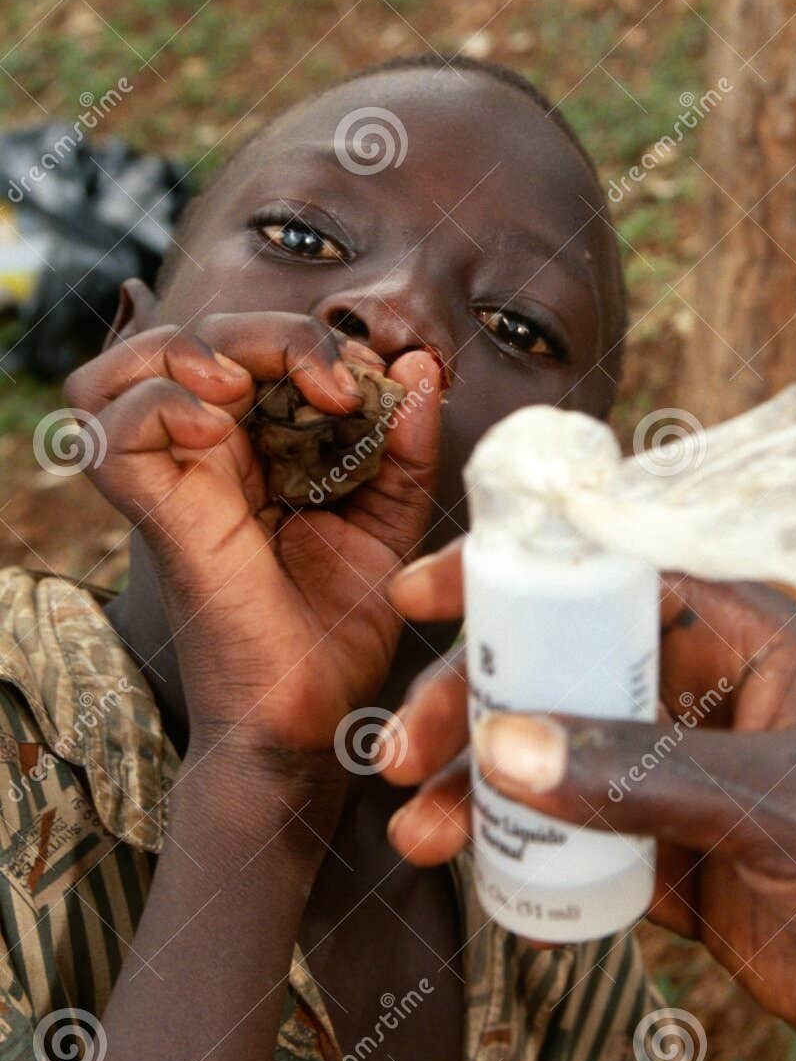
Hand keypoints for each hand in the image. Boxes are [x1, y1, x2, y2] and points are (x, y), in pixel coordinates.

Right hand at [65, 314, 439, 758]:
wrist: (309, 722)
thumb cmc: (338, 633)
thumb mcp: (391, 525)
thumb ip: (406, 450)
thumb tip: (419, 366)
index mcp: (263, 449)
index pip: (261, 349)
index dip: (315, 343)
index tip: (381, 384)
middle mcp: (210, 457)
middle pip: (203, 339)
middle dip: (277, 337)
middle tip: (339, 384)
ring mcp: (176, 484)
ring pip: (130, 368)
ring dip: (193, 350)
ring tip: (250, 385)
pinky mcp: (156, 517)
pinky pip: (112, 433)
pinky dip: (159, 406)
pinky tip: (222, 431)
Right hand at [383, 541, 795, 1060]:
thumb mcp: (785, 805)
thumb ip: (647, 776)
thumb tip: (505, 750)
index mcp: (745, 641)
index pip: (610, 580)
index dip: (516, 579)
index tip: (423, 596)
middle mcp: (706, 703)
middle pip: (561, 678)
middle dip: (476, 709)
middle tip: (405, 756)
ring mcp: (686, 790)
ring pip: (557, 770)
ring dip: (484, 796)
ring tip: (421, 837)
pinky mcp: (678, 870)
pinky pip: (579, 852)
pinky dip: (527, 865)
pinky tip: (490, 886)